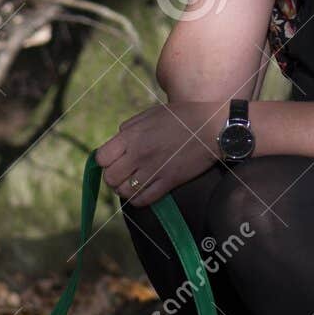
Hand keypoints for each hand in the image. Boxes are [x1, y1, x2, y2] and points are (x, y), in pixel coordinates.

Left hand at [94, 99, 228, 207]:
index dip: (105, 160)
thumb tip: (117, 140)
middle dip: (113, 176)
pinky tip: (142, 192)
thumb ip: (129, 127)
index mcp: (132, 136)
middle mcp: (139, 155)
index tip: (113, 159)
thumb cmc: (182, 117)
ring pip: (124, 192)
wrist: (212, 128)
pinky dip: (138, 199)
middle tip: (122, 173)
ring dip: (124, 189)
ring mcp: (153, 170)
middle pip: (110, 178)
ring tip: (131, 183)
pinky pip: (143, 200)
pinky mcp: (168, 182)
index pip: (101, 158)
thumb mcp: (150, 114)